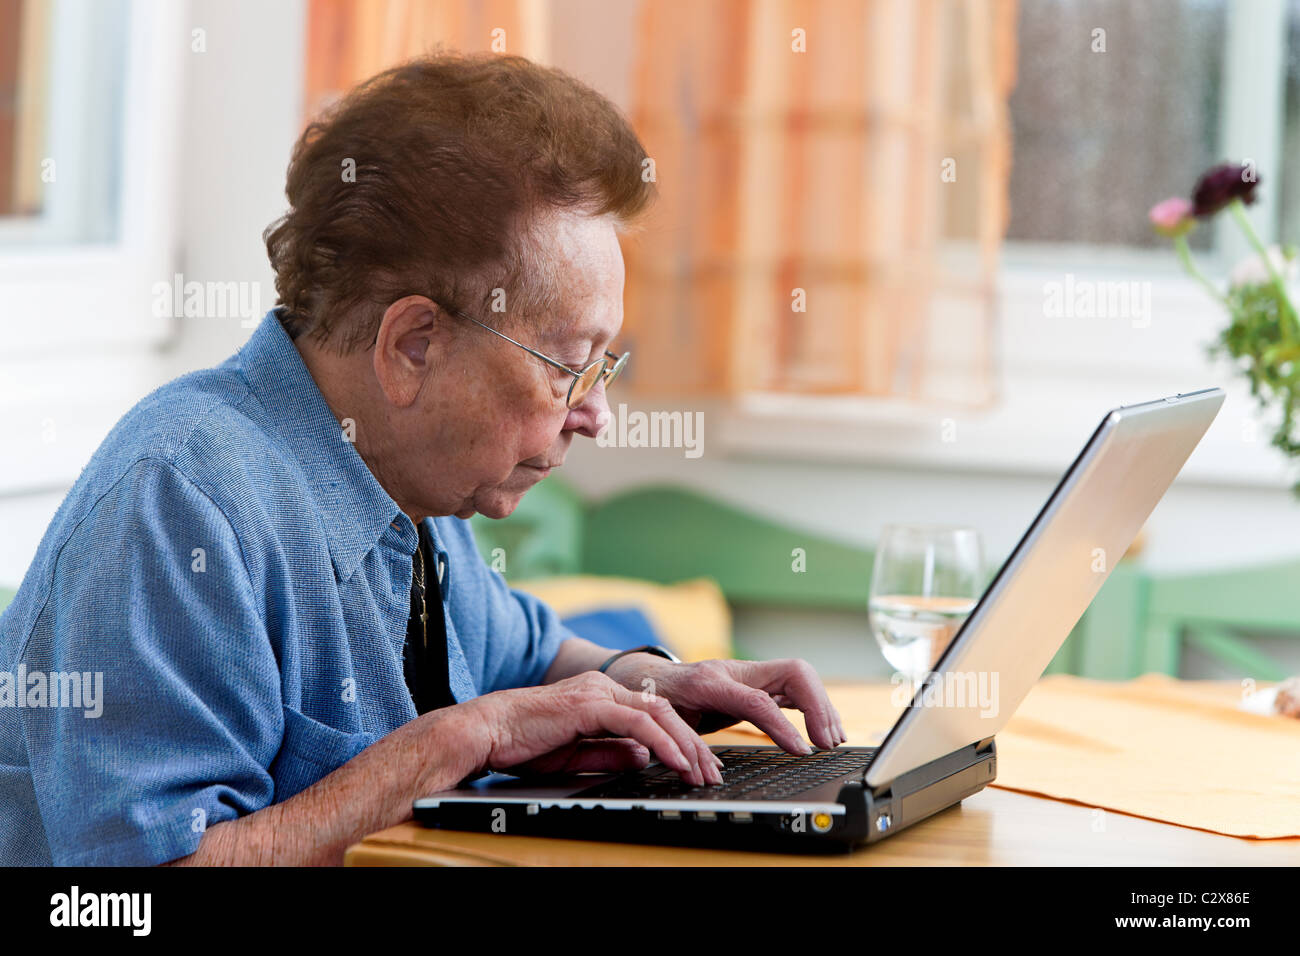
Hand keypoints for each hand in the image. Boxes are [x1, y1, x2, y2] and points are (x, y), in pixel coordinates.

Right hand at [461, 671, 724, 785]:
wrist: (487, 732)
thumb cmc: (523, 743)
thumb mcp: (576, 754)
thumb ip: (610, 753)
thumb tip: (644, 758)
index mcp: (601, 697)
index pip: (653, 714)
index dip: (681, 739)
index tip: (698, 765)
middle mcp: (604, 688)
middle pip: (664, 711)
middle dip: (692, 743)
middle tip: (711, 772)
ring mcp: (597, 692)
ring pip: (657, 712)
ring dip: (684, 744)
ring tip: (700, 770)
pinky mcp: (589, 703)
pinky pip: (636, 721)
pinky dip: (661, 742)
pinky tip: (676, 760)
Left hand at [606, 656, 846, 753]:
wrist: (648, 676)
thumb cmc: (654, 699)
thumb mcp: (663, 722)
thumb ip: (687, 744)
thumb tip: (710, 774)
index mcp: (710, 681)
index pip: (758, 701)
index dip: (784, 727)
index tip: (803, 752)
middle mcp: (735, 671)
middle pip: (793, 672)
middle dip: (818, 705)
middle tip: (828, 741)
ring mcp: (749, 673)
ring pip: (800, 676)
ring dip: (822, 705)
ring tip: (834, 738)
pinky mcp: (758, 682)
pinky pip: (794, 687)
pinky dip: (814, 706)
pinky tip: (823, 728)